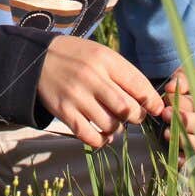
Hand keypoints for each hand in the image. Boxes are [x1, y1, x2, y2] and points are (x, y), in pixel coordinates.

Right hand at [36, 36, 164, 148]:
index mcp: (106, 60)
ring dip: (117, 128)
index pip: (138, 85)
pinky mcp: (64, 111)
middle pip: (127, 109)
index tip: (156, 109)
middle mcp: (92, 77)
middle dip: (136, 117)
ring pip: (110, 124)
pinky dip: (100, 141)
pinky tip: (102, 136)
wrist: (38, 58)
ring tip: (114, 123)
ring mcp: (77, 95)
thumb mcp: (102, 55)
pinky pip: (89, 135)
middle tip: (132, 116)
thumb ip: (123, 74)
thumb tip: (149, 102)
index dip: (152, 101)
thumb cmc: (78, 57)